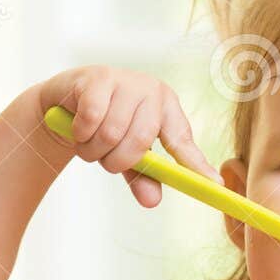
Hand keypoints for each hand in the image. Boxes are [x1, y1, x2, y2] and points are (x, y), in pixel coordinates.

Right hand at [37, 67, 218, 207]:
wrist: (65, 101)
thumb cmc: (103, 125)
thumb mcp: (125, 154)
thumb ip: (141, 176)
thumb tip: (153, 202)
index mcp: (166, 108)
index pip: (183, 140)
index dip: (196, 164)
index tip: (214, 185)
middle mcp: (151, 91)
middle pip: (141, 140)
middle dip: (117, 160)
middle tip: (104, 159)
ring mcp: (125, 80)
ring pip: (112, 133)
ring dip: (93, 149)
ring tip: (88, 142)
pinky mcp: (98, 77)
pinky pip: (91, 118)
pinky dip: (80, 133)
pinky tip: (78, 127)